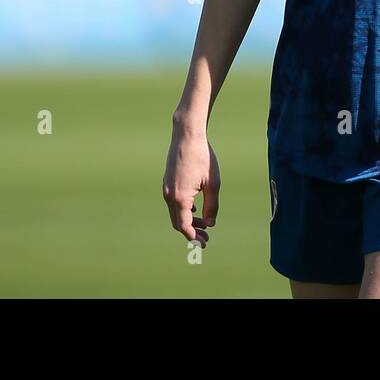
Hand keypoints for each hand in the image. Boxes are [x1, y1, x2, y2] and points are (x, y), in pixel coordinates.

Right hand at [162, 122, 220, 246]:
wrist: (187, 136)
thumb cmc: (202, 158)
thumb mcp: (213, 183)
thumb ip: (212, 206)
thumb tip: (210, 223)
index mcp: (180, 198)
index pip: (184, 226)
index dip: (194, 237)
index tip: (204, 243)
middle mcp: (169, 195)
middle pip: (178, 222)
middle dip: (191, 231)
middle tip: (205, 238)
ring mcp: (166, 188)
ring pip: (175, 212)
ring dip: (187, 220)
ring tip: (203, 224)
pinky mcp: (167, 181)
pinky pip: (173, 202)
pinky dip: (183, 209)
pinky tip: (196, 208)